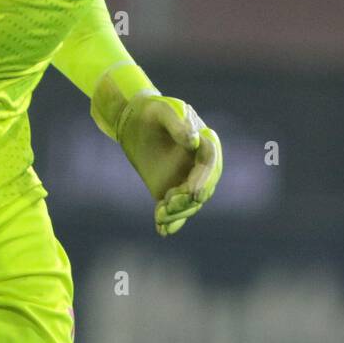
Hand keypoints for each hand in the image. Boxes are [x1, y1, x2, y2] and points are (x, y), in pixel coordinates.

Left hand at [92, 72, 221, 235]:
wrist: (133, 121)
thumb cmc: (152, 111)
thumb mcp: (163, 111)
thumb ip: (178, 125)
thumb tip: (195, 141)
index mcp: (204, 143)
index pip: (210, 164)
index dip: (204, 179)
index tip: (193, 192)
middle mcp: (199, 165)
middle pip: (203, 188)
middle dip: (190, 200)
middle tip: (170, 203)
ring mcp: (185, 180)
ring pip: (189, 204)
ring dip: (178, 213)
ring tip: (160, 215)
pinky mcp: (169, 191)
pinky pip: (174, 210)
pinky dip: (170, 222)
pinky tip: (162, 231)